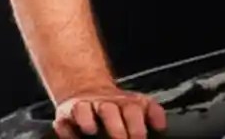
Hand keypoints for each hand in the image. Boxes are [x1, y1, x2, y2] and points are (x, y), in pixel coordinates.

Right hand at [53, 85, 167, 138]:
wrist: (87, 90)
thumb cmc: (117, 106)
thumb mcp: (138, 105)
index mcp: (124, 104)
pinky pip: (63, 121)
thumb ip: (153, 112)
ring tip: (92, 131)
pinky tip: (72, 136)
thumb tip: (161, 125)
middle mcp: (104, 104)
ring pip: (84, 110)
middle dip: (115, 127)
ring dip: (87, 120)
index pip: (133, 110)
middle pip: (109, 111)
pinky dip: (67, 130)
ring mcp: (84, 107)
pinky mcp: (66, 115)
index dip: (137, 126)